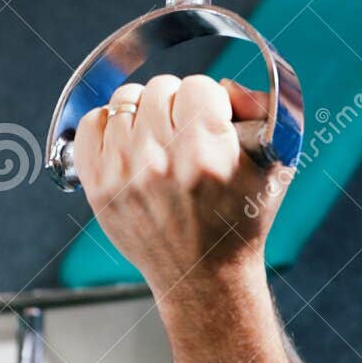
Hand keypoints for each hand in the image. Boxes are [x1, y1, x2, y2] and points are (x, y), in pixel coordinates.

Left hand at [74, 74, 292, 302]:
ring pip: (126, 99)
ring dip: (145, 112)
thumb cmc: (240, 222)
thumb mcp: (270, 168)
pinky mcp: (98, 186)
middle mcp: (162, 163)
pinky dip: (109, 124)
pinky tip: (128, 142)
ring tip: (159, 138)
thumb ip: (259, 113)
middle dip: (178, 103)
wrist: (203, 276)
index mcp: (207, 156)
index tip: (212, 119)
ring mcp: (124, 174)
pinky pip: (91, 123)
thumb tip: (227, 86)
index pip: (199, 86)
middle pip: (161, 88)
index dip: (210, 99)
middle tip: (187, 131)